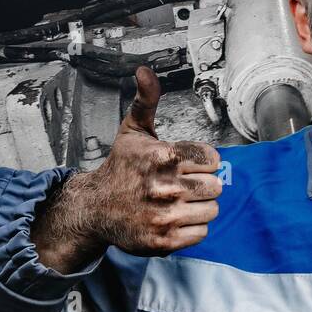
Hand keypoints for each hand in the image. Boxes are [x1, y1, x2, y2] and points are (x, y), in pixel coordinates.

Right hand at [32, 66, 221, 272]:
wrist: (95, 208)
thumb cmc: (121, 168)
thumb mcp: (133, 130)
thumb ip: (146, 100)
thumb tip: (145, 70)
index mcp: (163, 156)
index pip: (213, 158)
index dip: (204, 161)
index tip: (190, 164)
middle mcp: (164, 187)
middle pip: (216, 186)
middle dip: (203, 184)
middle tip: (185, 184)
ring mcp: (164, 216)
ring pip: (212, 210)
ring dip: (200, 206)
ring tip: (181, 202)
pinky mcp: (164, 240)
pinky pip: (202, 233)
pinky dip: (193, 227)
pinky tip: (176, 218)